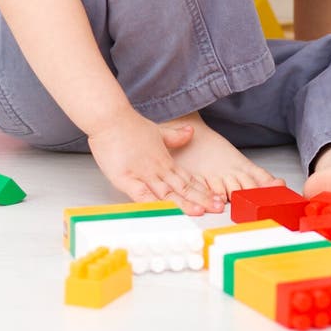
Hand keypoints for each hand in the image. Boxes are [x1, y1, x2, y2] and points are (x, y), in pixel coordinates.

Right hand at [87, 108, 224, 214]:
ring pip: (168, 193)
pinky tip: (166, 212)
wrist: (111, 118)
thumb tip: (190, 132)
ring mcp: (144, 174)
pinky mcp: (127, 179)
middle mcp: (158, 169)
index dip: (203, 190)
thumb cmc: (129, 125)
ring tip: (201, 210)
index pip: (188, 179)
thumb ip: (174, 136)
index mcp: (165, 161)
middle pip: (182, 188)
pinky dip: (155, 205)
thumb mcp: (157, 130)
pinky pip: (144, 196)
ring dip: (184, 203)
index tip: (217, 198)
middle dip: (201, 199)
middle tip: (219, 207)